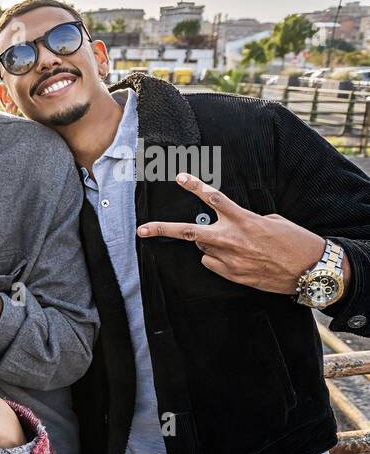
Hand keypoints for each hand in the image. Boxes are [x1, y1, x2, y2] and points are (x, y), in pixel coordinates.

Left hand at [136, 173, 328, 293]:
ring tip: (236, 246)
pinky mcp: (232, 275)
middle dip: (162, 229)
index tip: (181, 178)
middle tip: (142, 229)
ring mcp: (229, 259)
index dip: (196, 187)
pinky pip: (213, 264)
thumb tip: (228, 226)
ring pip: (203, 249)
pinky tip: (239, 260)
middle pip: (188, 232)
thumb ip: (244, 221)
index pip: (214, 199)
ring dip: (210, 245)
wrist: (310, 270)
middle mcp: (231, 239)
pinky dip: (219, 260)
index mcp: (244, 220)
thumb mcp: (271, 222)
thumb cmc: (295, 242)